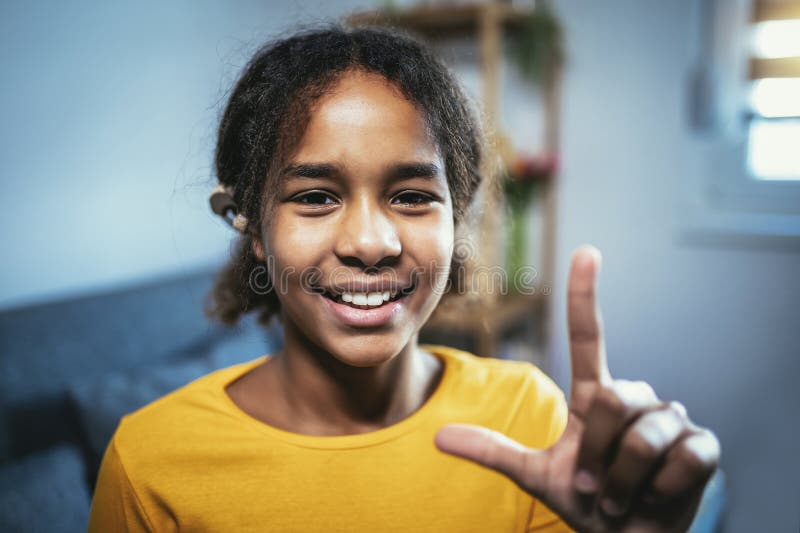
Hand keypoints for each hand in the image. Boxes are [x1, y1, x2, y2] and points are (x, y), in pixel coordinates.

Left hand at [434, 245, 719, 531]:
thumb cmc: (585, 501)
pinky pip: (680, 459)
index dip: (584, 296)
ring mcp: (672, 420)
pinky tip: (658, 497)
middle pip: (611, 401)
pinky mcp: (702, 448)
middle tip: (594, 489)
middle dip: (596, 456)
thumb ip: (493, 452)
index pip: (588, 339)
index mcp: (595, 397)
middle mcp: (635, 398)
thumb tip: (438, 437)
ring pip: (641, 436)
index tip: (585, 252)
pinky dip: (660, 491)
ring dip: (622, 482)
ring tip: (621, 498)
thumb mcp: (535, 476)